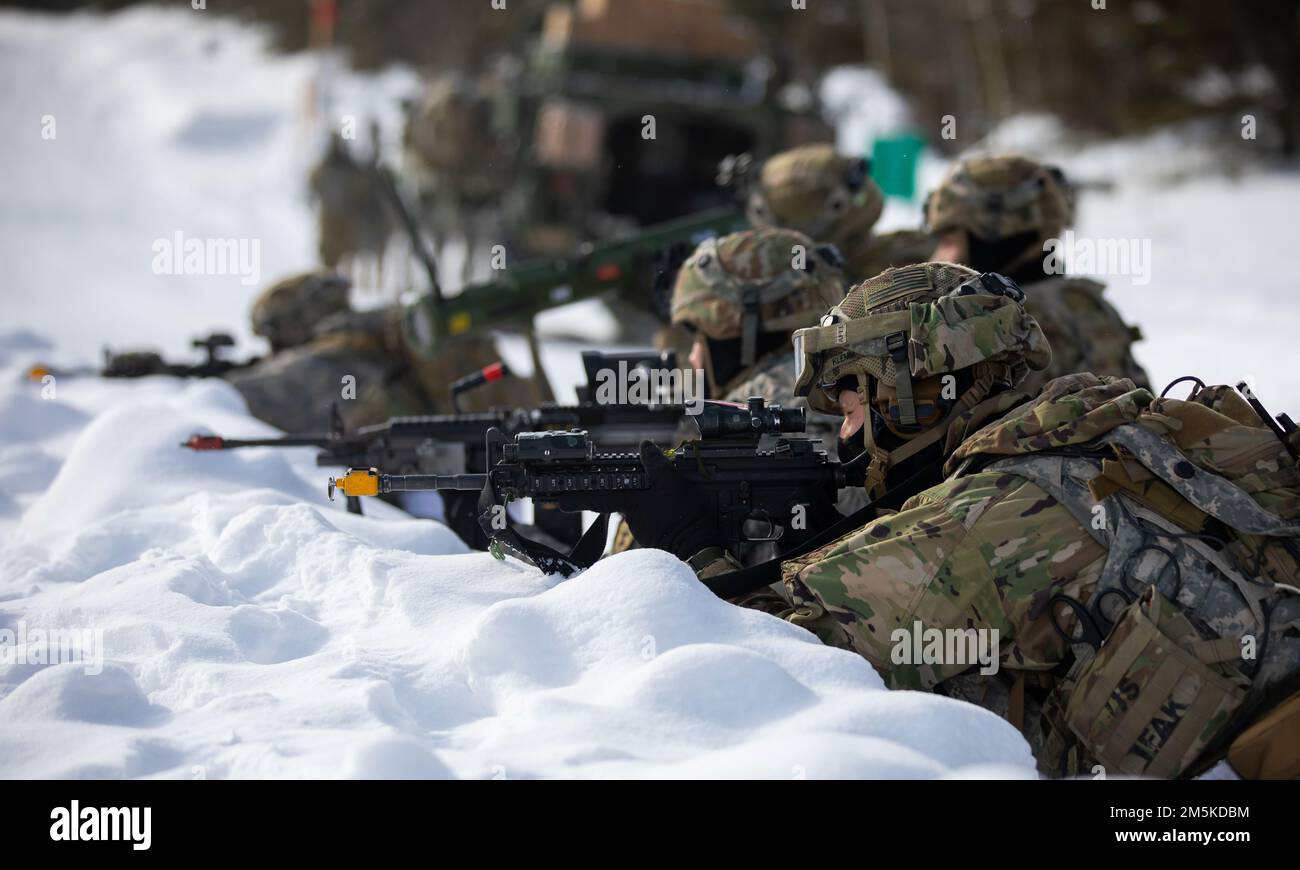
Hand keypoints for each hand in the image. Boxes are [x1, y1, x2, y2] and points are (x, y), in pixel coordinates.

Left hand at [559, 441, 724, 560]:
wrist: (699, 549)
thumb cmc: (683, 516)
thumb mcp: (672, 483)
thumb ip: (657, 464)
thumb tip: (645, 446)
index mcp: (630, 502)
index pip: (597, 498)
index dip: (577, 499)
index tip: (560, 502)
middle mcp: (632, 517)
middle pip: (620, 503)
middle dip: (621, 497)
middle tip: (621, 493)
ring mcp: (643, 530)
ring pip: (637, 511)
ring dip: (643, 505)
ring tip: (664, 499)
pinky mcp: (655, 538)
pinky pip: (650, 522)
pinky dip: (656, 516)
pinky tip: (669, 512)